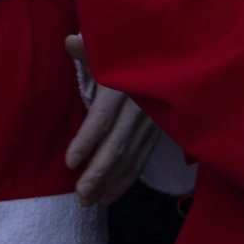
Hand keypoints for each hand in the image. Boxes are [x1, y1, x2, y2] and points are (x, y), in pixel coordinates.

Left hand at [65, 35, 164, 204]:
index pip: (104, 118)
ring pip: (131, 157)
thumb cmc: (133, 47)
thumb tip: (69, 42)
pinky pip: (143, 159)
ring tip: (89, 201)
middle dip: (99, 172)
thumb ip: (90, 50)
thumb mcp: (111, 45)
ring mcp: (153, 122)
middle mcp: (141, 107)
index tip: (70, 162)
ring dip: (110, 181)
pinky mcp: (160, 131)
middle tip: (80, 195)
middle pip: (118, 145)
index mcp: (125, 86)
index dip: (87, 141)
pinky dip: (127, 179)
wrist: (174, 50)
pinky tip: (110, 195)